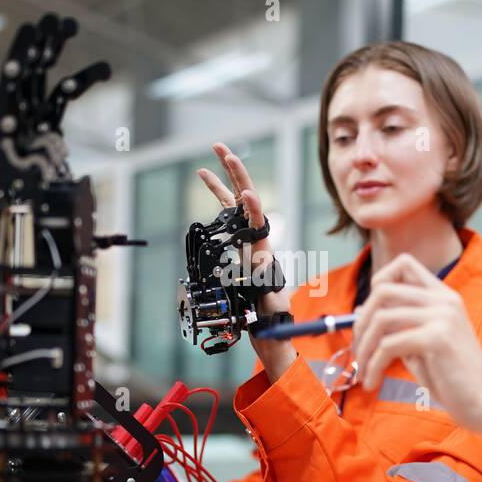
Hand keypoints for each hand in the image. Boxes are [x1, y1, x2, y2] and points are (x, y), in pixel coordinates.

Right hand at [197, 143, 295, 380]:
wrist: (271, 332)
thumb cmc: (273, 321)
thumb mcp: (272, 304)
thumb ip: (268, 286)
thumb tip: (259, 259)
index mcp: (264, 253)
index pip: (257, 221)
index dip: (251, 206)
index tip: (244, 192)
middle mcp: (256, 242)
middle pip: (245, 201)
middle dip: (234, 174)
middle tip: (220, 148)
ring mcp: (247, 244)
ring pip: (233, 206)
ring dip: (222, 181)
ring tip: (209, 159)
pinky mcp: (238, 250)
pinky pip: (227, 220)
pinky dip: (217, 201)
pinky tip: (208, 185)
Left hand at [352, 254, 481, 460]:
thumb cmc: (453, 379)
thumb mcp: (421, 346)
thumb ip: (397, 326)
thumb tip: (360, 309)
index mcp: (444, 296)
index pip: (404, 264)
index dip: (378, 282)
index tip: (369, 314)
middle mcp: (444, 300)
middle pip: (383, 289)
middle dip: (361, 321)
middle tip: (358, 349)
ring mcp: (442, 316)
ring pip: (381, 318)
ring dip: (364, 347)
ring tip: (363, 371)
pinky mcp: (436, 338)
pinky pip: (388, 345)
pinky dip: (373, 365)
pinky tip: (372, 382)